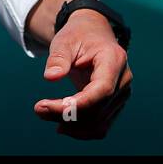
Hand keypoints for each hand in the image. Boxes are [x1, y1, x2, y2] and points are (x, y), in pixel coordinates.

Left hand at [34, 11, 131, 139]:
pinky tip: (61, 124)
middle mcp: (123, 79)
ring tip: (45, 114)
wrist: (92, 34)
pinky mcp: (115, 104)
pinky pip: (101, 125)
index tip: (48, 106)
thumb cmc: (78, 35)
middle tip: (39, 109)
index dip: (77, 104)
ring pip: (99, 122)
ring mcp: (121, 94)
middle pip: (98, 109)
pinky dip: (81, 129)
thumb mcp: (64, 40)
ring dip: (71, 126)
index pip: (102, 90)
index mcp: (114, 60)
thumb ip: (58, 58)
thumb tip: (50, 77)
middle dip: (66, 115)